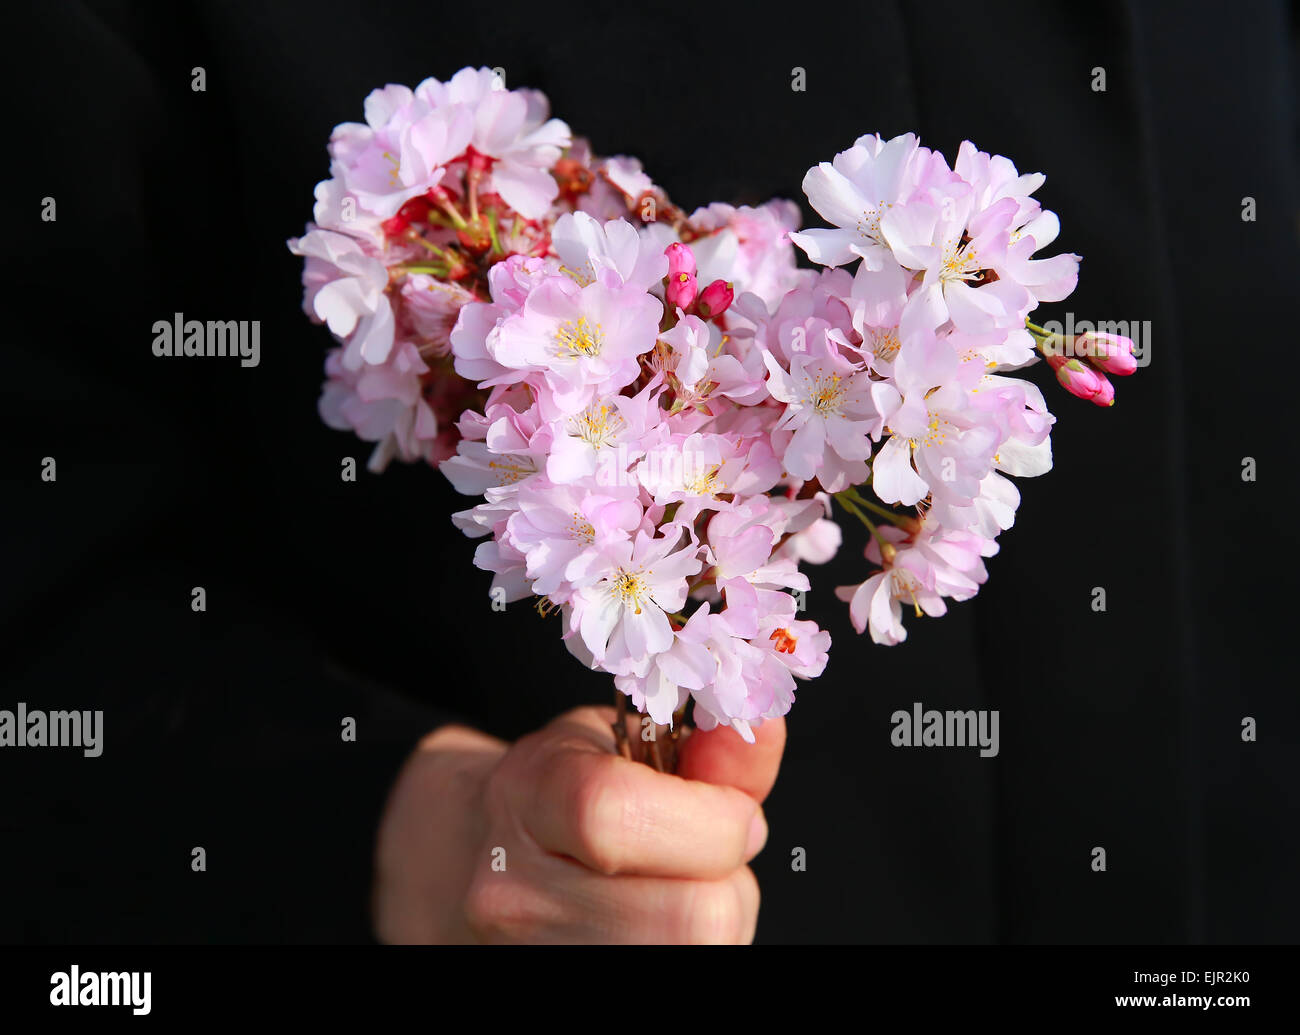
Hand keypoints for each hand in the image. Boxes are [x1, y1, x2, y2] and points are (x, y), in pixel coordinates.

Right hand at [372, 706, 785, 942]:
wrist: (481, 855)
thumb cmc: (565, 786)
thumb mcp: (625, 741)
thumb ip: (708, 746)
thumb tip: (761, 723)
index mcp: (529, 794)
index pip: (618, 816)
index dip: (711, 820)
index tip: (729, 812)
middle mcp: (515, 891)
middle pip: (689, 919)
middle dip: (726, 883)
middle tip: (702, 859)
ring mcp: (531, 955)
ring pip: (696, 956)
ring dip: (712, 923)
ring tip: (676, 891)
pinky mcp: (557, 991)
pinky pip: (676, 975)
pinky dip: (687, 948)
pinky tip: (656, 923)